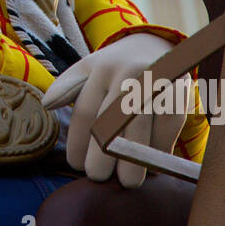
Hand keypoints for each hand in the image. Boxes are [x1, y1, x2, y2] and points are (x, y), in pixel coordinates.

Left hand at [41, 32, 186, 187]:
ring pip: (140, 129)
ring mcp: (154, 82)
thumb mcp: (89, 68)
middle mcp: (127, 74)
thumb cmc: (116, 65)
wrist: (158, 44)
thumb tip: (47, 104)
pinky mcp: (178, 92)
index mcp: (101, 69)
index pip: (86, 112)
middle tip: (98, 177)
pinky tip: (151, 166)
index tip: (76, 165)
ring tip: (126, 181)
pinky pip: (167, 127)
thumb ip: (68, 87)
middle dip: (102, 156)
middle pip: (111, 123)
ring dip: (133, 160)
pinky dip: (159, 150)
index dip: (79, 143)